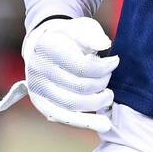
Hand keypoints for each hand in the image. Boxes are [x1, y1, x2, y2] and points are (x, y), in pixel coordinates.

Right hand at [0, 16, 119, 131]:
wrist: (44, 45)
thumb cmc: (67, 36)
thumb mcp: (79, 26)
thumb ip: (91, 35)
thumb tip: (105, 45)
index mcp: (47, 47)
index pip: (80, 66)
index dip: (103, 67)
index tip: (115, 62)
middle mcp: (38, 69)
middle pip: (78, 87)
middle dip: (101, 84)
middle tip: (109, 77)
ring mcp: (37, 89)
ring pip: (72, 105)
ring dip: (97, 103)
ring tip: (109, 97)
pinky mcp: (41, 103)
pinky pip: (64, 117)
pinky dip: (85, 122)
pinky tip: (104, 124)